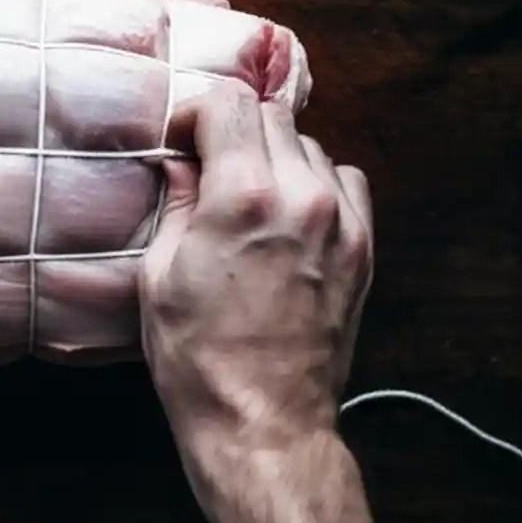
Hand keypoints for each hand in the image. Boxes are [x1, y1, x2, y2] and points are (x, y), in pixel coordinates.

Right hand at [141, 82, 374, 522]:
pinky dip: (316, 182)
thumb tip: (180, 160)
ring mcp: (340, 221)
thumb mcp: (158, 274)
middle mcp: (299, 196)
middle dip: (232, 131)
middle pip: (270, 116)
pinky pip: (344, 181)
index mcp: (241, 196)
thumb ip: (176, 202)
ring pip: (308, 146)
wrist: (262, 420)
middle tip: (207, 166)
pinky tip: (289, 213)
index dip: (195, 112)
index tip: (181, 140)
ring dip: (274, 156)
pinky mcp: (363, 248)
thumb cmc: (196, 357)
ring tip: (248, 196)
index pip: (228, 102)